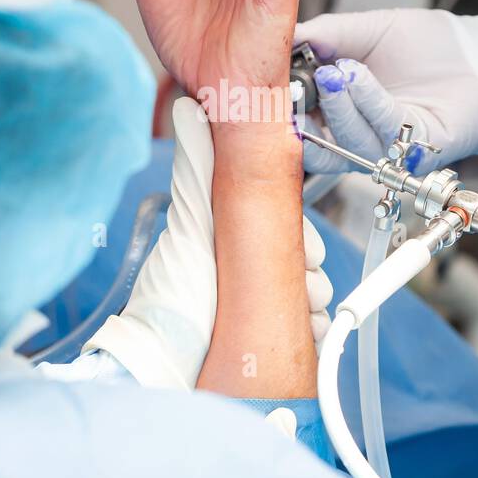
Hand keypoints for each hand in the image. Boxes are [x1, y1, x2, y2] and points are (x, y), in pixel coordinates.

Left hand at [85, 98, 332, 389]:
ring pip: (304, 299)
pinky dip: (310, 335)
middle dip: (309, 278)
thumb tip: (189, 107)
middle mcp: (238, 275)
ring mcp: (248, 311)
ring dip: (313, 307)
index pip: (279, 230)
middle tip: (308, 291)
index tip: (308, 253)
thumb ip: (195, 169)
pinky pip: (301, 334)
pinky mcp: (257, 344)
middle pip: (297, 265)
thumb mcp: (190, 229)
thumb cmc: (174, 303)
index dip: (301, 241)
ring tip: (305, 316)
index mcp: (225, 242)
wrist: (164, 370)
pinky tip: (306, 336)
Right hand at [293, 8, 477, 173]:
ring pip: (348, 140)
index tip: (268, 82)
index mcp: (340, 112)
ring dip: (338, 105)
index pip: (300, 125)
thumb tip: (284, 36)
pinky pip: (383, 129)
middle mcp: (360, 135)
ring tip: (335, 71)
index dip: (281, 110)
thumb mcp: (367, 29)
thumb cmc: (430, 44)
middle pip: (317, 145)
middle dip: (300, 115)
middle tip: (293, 83)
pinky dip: (367, 101)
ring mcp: (388, 145)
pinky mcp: (417, 148)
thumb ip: (327, 34)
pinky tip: (357, 75)